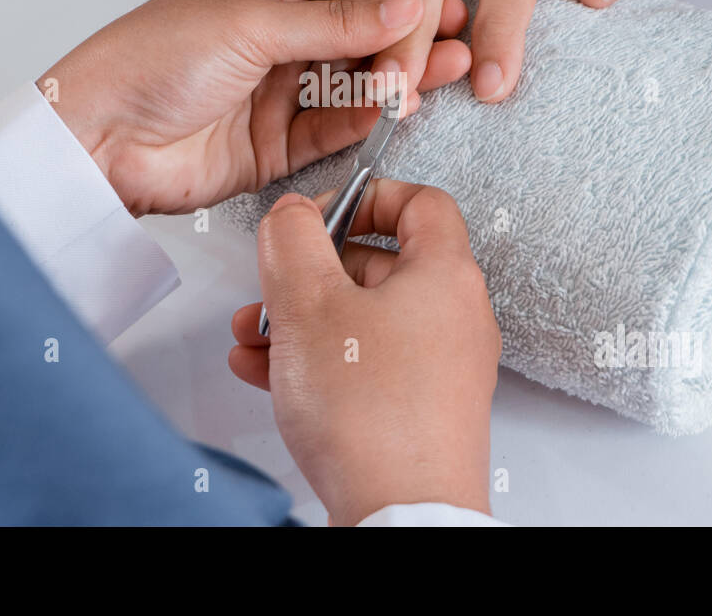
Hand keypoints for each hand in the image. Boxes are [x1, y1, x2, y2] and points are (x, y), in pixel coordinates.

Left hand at [40, 0, 471, 215]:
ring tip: (451, 65)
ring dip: (399, 75)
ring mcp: (275, 93)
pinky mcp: (274, 146)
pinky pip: (334, 129)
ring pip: (353, 81)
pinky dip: (369, 119)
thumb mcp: (248, 22)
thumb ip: (332, 22)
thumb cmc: (149, 58)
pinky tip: (404, 104)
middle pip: (355, 31)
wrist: (98, 139)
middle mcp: (272, 38)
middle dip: (407, 30)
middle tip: (459, 29)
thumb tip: (405, 4)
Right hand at [228, 180, 500, 525]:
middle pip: (380, 265)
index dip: (366, 197)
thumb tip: (293, 214)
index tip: (321, 215)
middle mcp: (456, 319)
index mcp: (446, 275)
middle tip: (273, 288)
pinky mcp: (423, 410)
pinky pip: (368, 365)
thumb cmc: (372, 417)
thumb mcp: (309, 304)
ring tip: (255, 338)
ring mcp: (443, 368)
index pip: (420, 202)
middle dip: (312, 273)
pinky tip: (268, 373)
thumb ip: (292, 240)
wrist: (402, 514)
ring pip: (365, 320)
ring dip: (304, 320)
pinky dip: (321, 360)